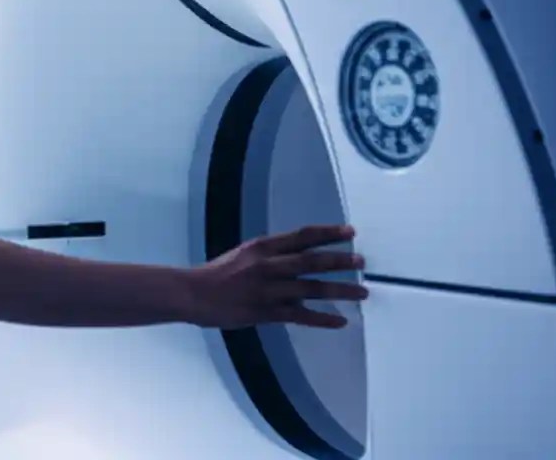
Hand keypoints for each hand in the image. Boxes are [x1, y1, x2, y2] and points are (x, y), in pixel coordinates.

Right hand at [186, 224, 368, 329]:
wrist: (194, 294)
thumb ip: (273, 258)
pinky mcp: (266, 312)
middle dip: (340, 261)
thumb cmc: (218, 274)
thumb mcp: (245, 255)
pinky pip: (300, 315)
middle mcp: (268, 265)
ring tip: (361, 292)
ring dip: (340, 290)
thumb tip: (303, 264)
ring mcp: (268, 290)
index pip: (302, 236)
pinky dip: (322, 319)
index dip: (328, 233)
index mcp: (263, 247)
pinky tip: (340, 322)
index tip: (350, 232)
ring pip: (312, 288)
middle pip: (312, 261)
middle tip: (361, 262)